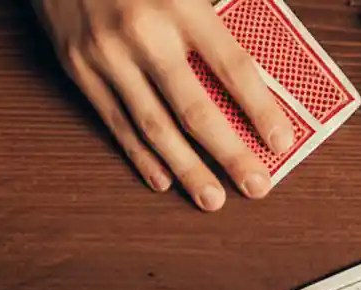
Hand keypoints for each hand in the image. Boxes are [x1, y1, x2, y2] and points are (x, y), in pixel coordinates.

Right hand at [33, 0, 295, 210]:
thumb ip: (217, 16)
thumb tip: (259, 69)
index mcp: (180, 4)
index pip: (233, 67)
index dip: (261, 109)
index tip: (282, 141)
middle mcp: (144, 33)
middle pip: (195, 110)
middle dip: (230, 155)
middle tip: (256, 186)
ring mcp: (107, 55)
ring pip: (154, 127)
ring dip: (187, 169)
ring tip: (213, 199)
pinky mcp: (78, 68)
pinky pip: (115, 122)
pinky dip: (140, 156)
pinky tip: (164, 180)